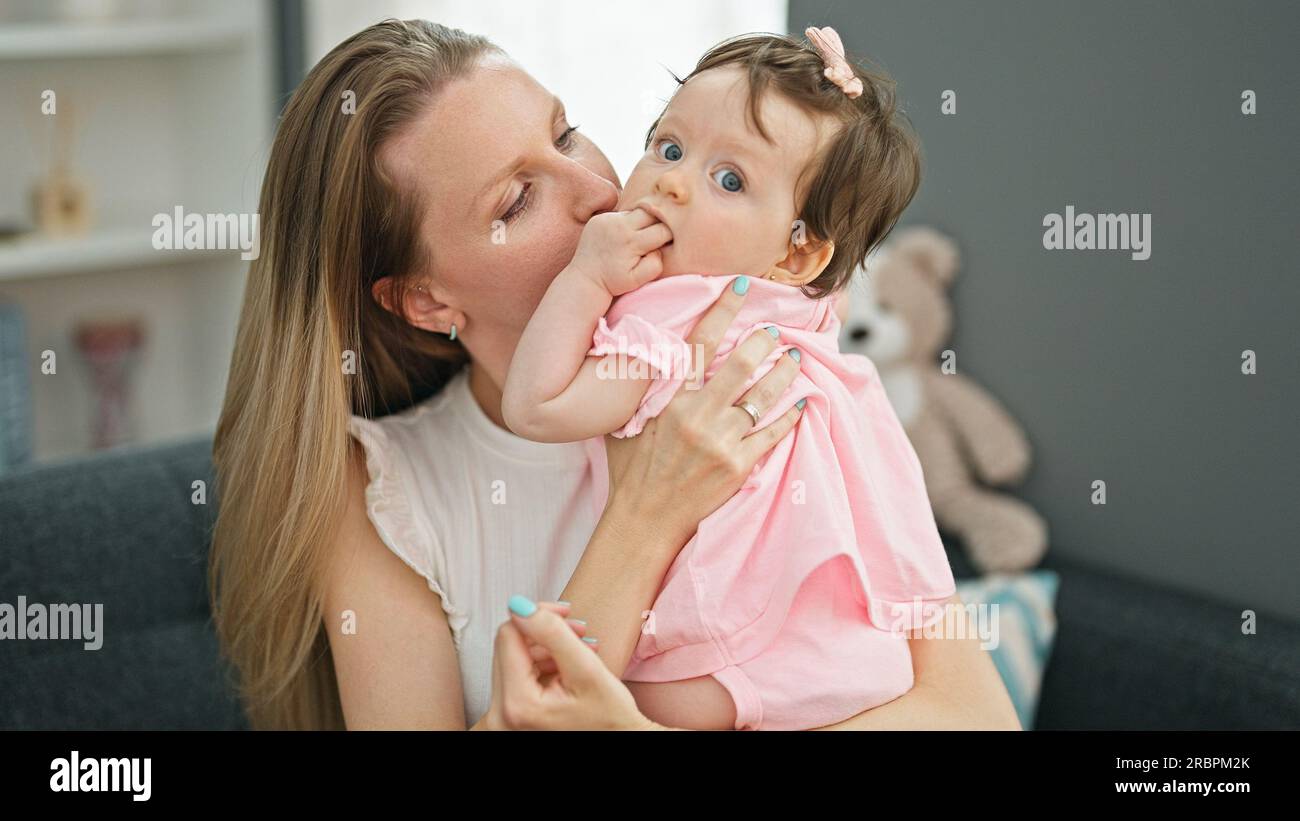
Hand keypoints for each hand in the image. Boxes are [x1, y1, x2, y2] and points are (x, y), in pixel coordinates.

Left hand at [480, 595, 660, 729]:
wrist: (620, 744)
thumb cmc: (610, 720)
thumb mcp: (586, 670)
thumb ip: (552, 633)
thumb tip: (519, 605)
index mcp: (516, 703)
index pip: (508, 635)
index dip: (537, 616)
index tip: (566, 614)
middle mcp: (500, 715)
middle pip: (508, 646)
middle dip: (544, 633)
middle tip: (579, 632)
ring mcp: (502, 718)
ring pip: (514, 658)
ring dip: (546, 647)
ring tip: (580, 649)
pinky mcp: (509, 716)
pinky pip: (517, 675)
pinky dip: (542, 664)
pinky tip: (567, 666)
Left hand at [566, 208, 671, 296]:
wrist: (586, 278)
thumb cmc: (614, 282)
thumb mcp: (637, 280)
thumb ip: (655, 264)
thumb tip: (660, 247)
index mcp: (631, 241)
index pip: (663, 230)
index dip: (669, 237)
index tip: (667, 244)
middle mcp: (619, 225)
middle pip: (652, 213)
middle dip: (659, 223)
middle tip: (658, 235)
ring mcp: (608, 219)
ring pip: (638, 211)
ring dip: (643, 221)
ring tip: (642, 235)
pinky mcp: (600, 217)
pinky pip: (623, 213)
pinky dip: (629, 221)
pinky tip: (625, 234)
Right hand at [604, 275, 805, 545]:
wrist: (644, 519)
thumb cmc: (632, 471)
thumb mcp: (627, 422)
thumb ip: (642, 389)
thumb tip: (644, 353)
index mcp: (671, 399)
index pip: (700, 342)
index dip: (723, 310)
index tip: (741, 286)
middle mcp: (698, 415)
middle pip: (740, 364)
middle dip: (762, 341)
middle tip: (774, 328)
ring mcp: (721, 441)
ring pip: (763, 396)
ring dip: (783, 373)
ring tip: (794, 358)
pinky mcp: (739, 466)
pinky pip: (773, 434)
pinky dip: (790, 416)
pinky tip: (801, 402)